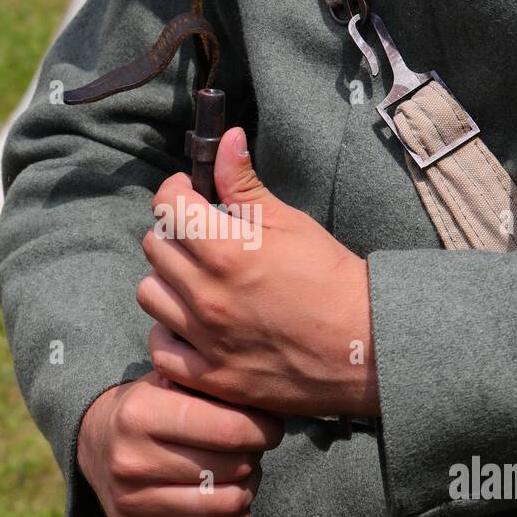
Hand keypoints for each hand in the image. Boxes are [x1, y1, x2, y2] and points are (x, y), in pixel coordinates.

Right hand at [76, 370, 283, 516]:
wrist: (92, 442)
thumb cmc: (149, 406)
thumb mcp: (171, 381)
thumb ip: (213, 387)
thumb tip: (267, 403)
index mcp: (140, 414)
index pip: (230, 430)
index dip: (265, 430)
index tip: (272, 427)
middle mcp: (130, 461)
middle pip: (231, 469)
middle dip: (255, 457)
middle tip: (254, 449)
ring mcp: (129, 503)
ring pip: (224, 506)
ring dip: (248, 490)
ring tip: (243, 474)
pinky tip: (231, 504)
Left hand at [137, 128, 378, 418]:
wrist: (367, 347)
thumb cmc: (332, 280)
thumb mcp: (291, 223)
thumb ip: (246, 183)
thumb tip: (227, 139)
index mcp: (227, 251)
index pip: (167, 205)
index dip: (176, 191)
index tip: (191, 194)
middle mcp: (207, 296)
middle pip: (154, 247)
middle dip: (174, 232)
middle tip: (200, 237)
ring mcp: (206, 341)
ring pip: (150, 295)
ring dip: (167, 281)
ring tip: (195, 280)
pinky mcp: (212, 377)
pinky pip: (160, 348)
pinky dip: (169, 334)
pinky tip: (192, 325)